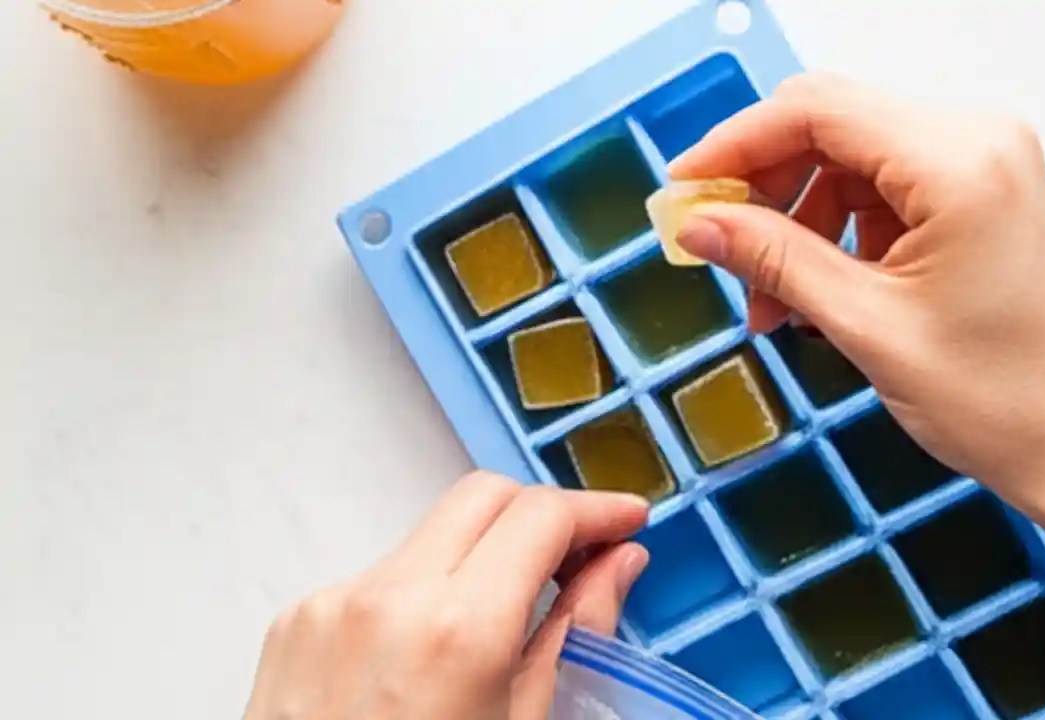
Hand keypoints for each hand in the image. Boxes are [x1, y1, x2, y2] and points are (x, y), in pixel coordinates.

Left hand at [243, 473, 648, 719]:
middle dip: (540, 515)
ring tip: (503, 621)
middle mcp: (388, 598)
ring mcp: (332, 603)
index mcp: (458, 633)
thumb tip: (617, 565)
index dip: (595, 510)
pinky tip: (430, 653)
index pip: (540, 516)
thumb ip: (574, 634)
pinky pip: (380, 575)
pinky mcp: (295, 620)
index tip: (626, 520)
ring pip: (430, 533)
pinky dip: (421, 593)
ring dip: (479, 554)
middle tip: (580, 555)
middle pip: (483, 496)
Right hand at [673, 73, 1044, 719]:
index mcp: (958, 162)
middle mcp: (978, 141)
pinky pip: (885, 190)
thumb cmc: (999, 400)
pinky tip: (818, 293)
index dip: (736, 145)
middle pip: (833, 125)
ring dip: (798, 221)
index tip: (682, 192)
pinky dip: (839, 233)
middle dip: (765, 186)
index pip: (818, 111)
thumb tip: (696, 223)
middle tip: (716, 249)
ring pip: (852, 160)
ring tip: (772, 303)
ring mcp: (986, 165)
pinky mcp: (984, 196)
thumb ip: (775, 260)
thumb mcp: (866, 327)